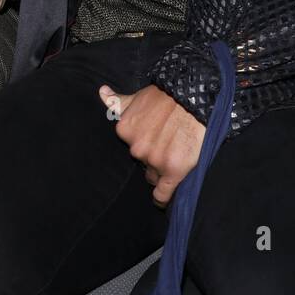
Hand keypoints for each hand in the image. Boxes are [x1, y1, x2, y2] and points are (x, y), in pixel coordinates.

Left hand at [98, 82, 204, 207]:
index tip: (152, 145)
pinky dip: (161, 199)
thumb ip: (117, 101)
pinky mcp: (172, 171)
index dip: (143, 148)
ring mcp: (154, 161)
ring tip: (173, 160)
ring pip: (153, 177)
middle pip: (142, 164)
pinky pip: (162, 194)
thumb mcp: (137, 97)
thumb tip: (101, 92)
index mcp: (125, 131)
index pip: (131, 150)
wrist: (193, 98)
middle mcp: (137, 148)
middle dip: (151, 159)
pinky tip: (160, 201)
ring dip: (160, 172)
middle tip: (165, 148)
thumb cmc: (166, 97)